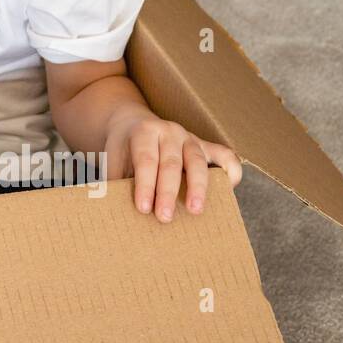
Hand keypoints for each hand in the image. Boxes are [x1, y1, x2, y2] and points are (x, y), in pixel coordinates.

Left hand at [101, 104, 242, 222]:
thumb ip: (116, 182)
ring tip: (195, 211)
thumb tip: (114, 212)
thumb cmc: (122, 151)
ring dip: (197, 187)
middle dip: (168, 192)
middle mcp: (169, 131)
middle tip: (164, 218)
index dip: (144, 185)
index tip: (142, 208)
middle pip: (171, 163)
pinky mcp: (205, 145)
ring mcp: (190, 137)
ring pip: (197, 161)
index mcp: (143, 132)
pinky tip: (229, 189)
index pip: (145, 160)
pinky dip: (230, 170)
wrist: (131, 124)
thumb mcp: (112, 160)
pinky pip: (224, 155)